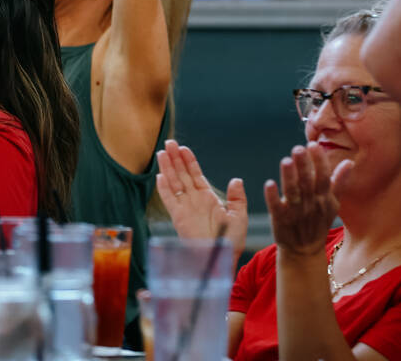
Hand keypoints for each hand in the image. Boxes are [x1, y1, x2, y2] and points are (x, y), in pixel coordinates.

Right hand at [155, 140, 247, 262]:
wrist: (222, 258)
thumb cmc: (231, 242)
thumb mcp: (239, 217)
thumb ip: (237, 198)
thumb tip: (236, 179)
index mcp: (208, 198)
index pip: (195, 175)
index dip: (189, 161)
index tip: (183, 148)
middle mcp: (194, 200)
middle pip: (182, 175)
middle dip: (175, 158)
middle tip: (169, 142)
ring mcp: (185, 208)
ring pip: (174, 183)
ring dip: (167, 168)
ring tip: (162, 152)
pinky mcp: (179, 218)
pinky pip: (170, 200)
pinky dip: (164, 188)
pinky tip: (160, 176)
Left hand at [263, 142, 351, 257]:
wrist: (304, 251)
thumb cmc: (318, 221)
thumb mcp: (332, 204)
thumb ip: (340, 183)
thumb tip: (349, 162)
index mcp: (323, 199)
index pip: (324, 178)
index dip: (320, 162)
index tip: (314, 145)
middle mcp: (310, 205)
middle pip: (307, 183)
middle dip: (304, 166)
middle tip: (298, 148)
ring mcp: (295, 213)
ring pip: (292, 193)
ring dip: (289, 177)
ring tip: (285, 161)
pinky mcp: (280, 220)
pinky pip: (276, 207)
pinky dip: (273, 197)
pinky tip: (269, 184)